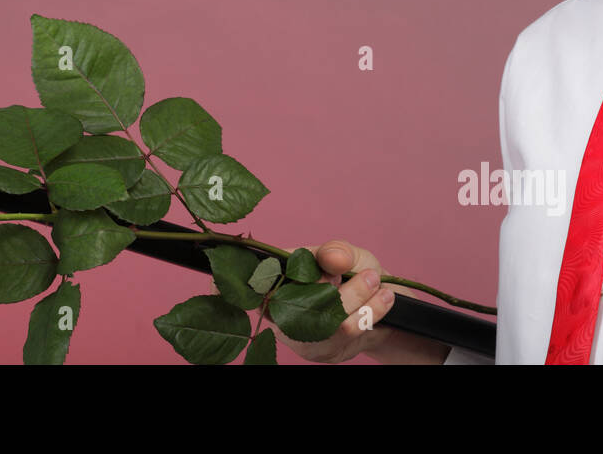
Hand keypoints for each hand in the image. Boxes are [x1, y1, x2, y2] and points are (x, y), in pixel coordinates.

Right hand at [212, 239, 399, 362]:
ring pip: (324, 315)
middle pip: (290, 299)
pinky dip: (370, 309)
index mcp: (277, 280)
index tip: (216, 284)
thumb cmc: (356, 275)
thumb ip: (337, 251)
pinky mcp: (322, 351)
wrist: (386, 309)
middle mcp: (281, 311)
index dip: (227, 286)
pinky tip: (383, 297)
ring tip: (375, 280)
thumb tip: (329, 259)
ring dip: (357, 296)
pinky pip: (345, 329)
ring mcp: (300, 335)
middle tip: (359, 271)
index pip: (246, 284)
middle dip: (330, 283)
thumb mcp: (348, 254)